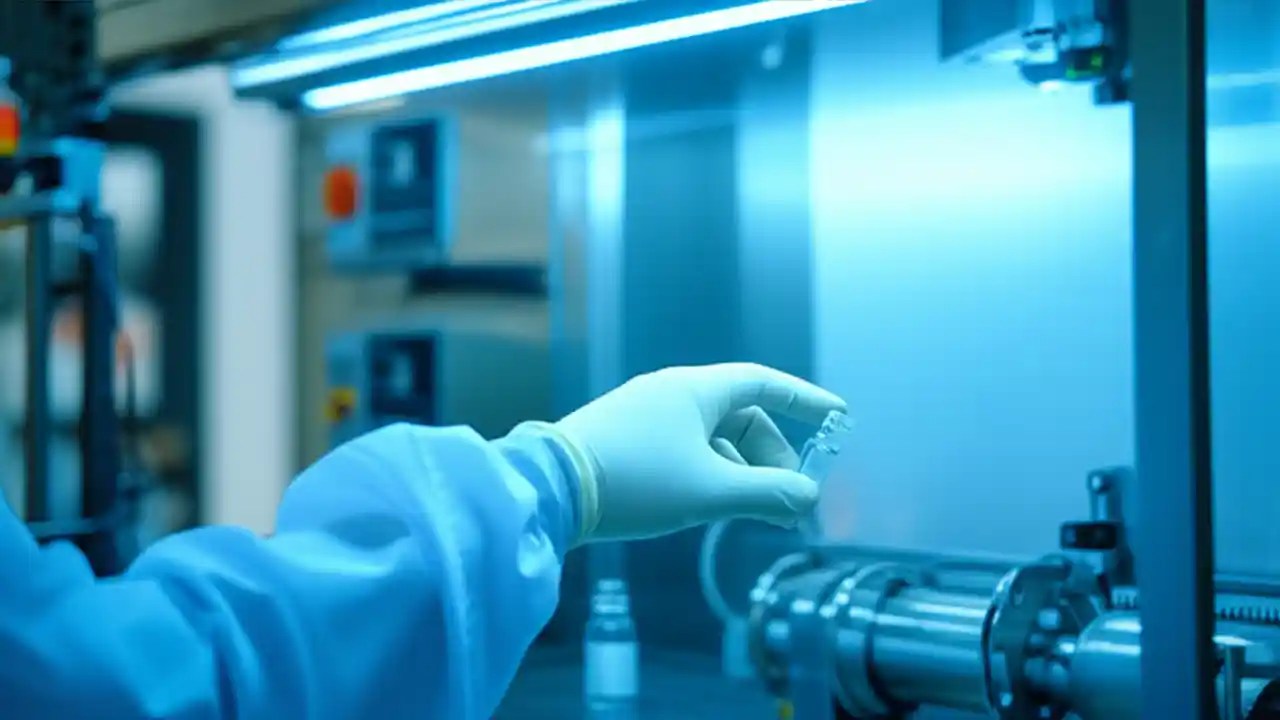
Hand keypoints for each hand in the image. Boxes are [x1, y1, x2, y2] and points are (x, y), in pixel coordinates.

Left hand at [550, 363, 845, 542]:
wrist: (550, 490)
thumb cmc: (635, 482)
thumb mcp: (709, 492)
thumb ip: (767, 494)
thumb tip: (808, 498)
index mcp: (695, 389)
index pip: (764, 382)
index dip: (804, 400)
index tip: (837, 417)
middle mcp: (671, 393)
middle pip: (741, 418)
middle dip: (772, 458)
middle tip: (787, 503)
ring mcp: (644, 416)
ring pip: (711, 440)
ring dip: (741, 473)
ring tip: (754, 516)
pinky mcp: (624, 441)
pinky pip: (683, 451)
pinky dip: (708, 475)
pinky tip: (710, 509)